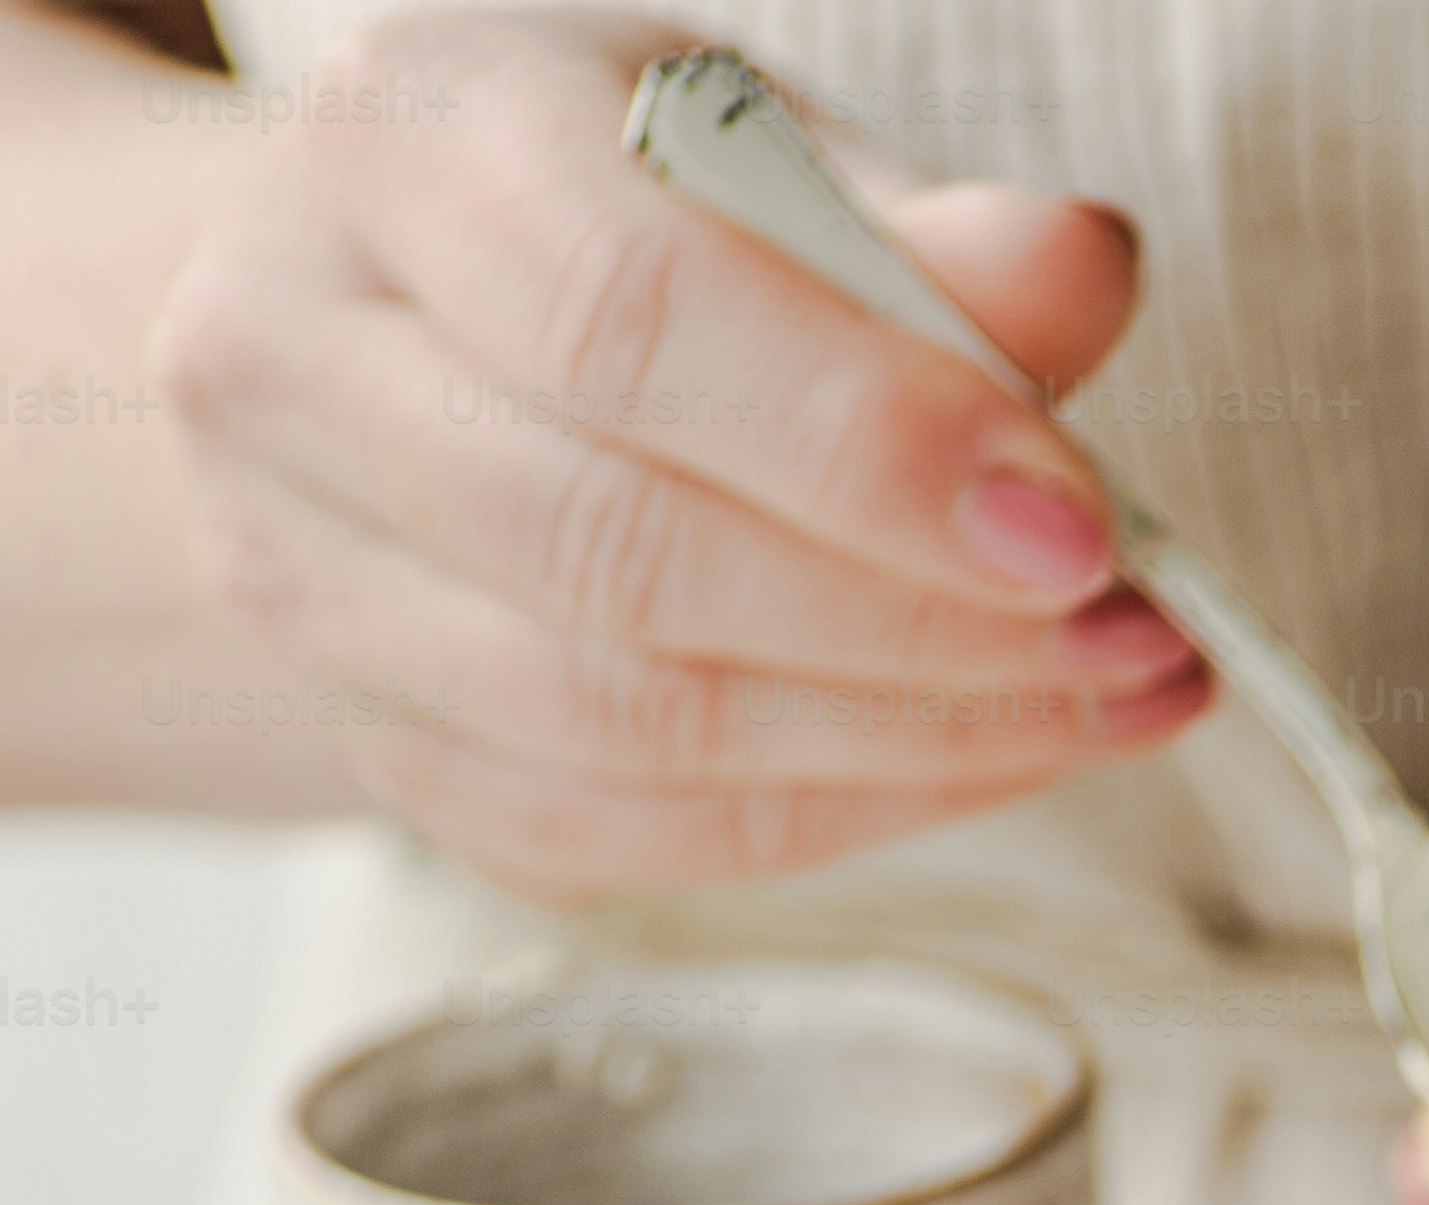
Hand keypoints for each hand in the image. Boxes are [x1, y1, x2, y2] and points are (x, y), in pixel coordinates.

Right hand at [144, 8, 1202, 893]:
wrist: (413, 317)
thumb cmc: (627, 208)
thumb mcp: (769, 147)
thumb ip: (918, 228)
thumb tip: (1076, 272)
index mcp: (401, 144)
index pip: (625, 317)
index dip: (870, 444)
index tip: (1076, 529)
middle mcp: (287, 356)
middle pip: (617, 553)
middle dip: (922, 628)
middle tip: (1138, 636)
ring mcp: (298, 569)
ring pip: (624, 727)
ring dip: (914, 742)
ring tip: (1110, 699)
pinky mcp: (375, 737)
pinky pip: (626, 834)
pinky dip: (845, 815)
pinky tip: (994, 755)